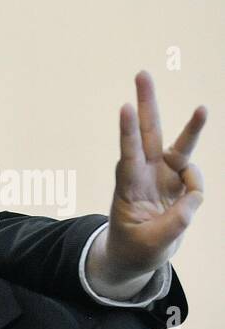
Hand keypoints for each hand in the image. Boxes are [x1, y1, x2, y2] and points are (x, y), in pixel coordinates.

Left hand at [88, 71, 205, 297]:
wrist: (135, 255)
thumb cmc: (136, 248)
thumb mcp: (152, 244)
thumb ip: (176, 222)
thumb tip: (195, 196)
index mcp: (127, 187)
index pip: (127, 155)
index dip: (127, 133)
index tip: (125, 108)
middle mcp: (144, 174)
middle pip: (148, 133)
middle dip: (146, 103)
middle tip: (141, 73)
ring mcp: (163, 175)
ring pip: (180, 146)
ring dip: (192, 126)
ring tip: (203, 108)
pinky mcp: (179, 181)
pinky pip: (196, 177)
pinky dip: (196, 190)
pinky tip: (185, 206)